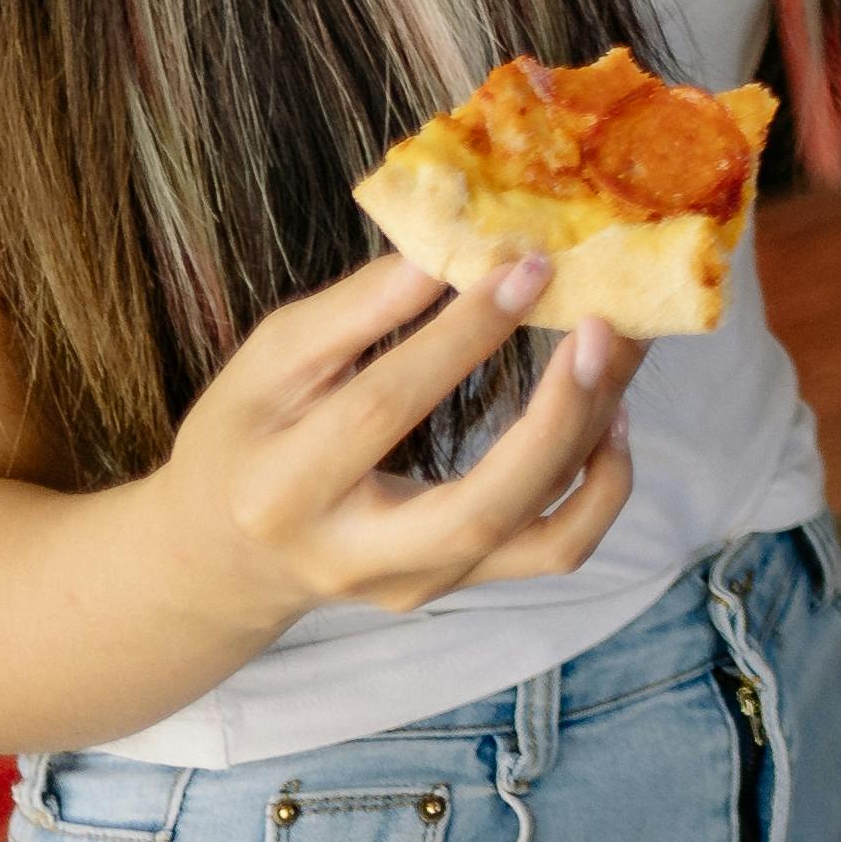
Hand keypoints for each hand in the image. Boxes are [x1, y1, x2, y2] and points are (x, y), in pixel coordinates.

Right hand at [141, 253, 641, 638]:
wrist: (222, 557)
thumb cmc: (244, 437)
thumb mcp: (267, 365)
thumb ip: (351, 312)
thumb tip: (442, 254)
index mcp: (285, 486)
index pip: (387, 408)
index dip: (464, 334)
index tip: (530, 266)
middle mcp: (353, 554)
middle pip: (480, 507)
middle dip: (556, 415)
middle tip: (601, 328)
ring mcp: (413, 583)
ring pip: (538, 540)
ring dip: (596, 445)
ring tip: (618, 359)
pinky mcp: (455, 588)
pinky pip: (553, 549)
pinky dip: (599, 488)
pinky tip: (609, 416)